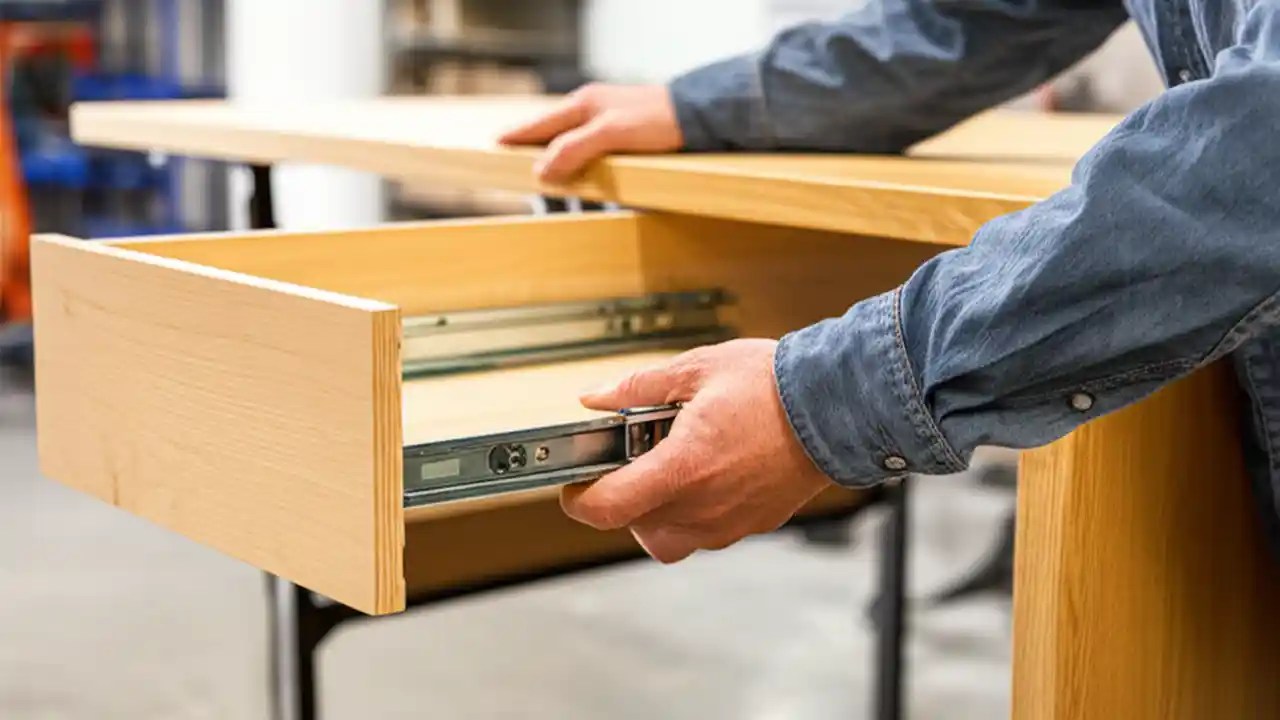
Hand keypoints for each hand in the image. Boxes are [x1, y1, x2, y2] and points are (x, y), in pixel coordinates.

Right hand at [499, 83, 683, 183]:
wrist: (698, 117)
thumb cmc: (658, 120)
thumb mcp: (610, 135)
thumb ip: (574, 150)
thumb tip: (542, 170)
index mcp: (583, 104)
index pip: (539, 124)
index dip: (516, 137)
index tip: (495, 146)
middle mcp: (592, 109)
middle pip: (552, 132)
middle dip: (532, 147)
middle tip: (511, 160)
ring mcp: (608, 121)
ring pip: (571, 141)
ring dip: (557, 156)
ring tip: (541, 171)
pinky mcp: (624, 134)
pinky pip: (590, 148)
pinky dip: (578, 160)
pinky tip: (580, 170)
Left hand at [561, 340, 835, 563]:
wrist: (839, 406)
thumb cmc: (774, 386)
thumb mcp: (696, 369)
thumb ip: (638, 388)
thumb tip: (597, 398)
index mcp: (683, 468)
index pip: (608, 508)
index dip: (579, 501)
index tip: (575, 484)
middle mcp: (704, 506)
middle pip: (635, 526)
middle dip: (622, 497)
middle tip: (630, 460)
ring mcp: (730, 522)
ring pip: (670, 537)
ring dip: (656, 510)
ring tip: (670, 466)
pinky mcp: (753, 523)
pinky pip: (706, 530)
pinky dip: (693, 509)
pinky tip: (707, 469)